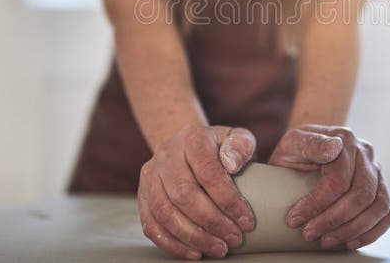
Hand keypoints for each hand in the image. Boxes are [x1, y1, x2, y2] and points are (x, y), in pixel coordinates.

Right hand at [138, 125, 256, 259]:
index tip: (246, 222)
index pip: (208, 173)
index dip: (228, 201)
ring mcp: (150, 175)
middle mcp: (166, 154)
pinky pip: (151, 225)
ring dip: (193, 237)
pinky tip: (195, 253)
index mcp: (192, 138)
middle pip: (184, 194)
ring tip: (218, 249)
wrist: (187, 146)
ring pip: (165, 213)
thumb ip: (241, 145)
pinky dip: (172, 244)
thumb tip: (232, 164)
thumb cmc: (219, 148)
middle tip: (234, 239)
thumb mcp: (236, 138)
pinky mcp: (142, 196)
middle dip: (212, 223)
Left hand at [268, 125, 389, 250]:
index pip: (339, 179)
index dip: (318, 203)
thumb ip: (311, 143)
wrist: (302, 152)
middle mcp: (365, 154)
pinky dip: (370, 232)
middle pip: (361, 195)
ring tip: (326, 240)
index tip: (296, 219)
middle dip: (333, 220)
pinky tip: (348, 241)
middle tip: (309, 233)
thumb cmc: (295, 150)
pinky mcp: (380, 189)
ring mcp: (376, 171)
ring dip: (351, 229)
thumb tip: (335, 147)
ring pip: (377, 207)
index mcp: (345, 138)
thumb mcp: (292, 142)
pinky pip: (386, 214)